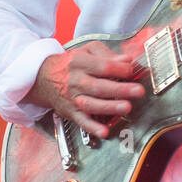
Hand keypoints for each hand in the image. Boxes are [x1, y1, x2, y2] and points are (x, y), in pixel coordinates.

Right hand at [25, 41, 145, 138]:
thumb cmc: (70, 63)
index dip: (120, 69)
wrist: (43, 78)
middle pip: (99, 86)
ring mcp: (73, 98)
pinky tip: (104, 131)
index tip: (132, 71)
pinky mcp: (71, 112)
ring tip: (126, 107)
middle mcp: (76, 80)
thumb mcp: (87, 50)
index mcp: (81, 62)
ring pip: (92, 104)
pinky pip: (82, 121)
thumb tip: (127, 59)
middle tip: (138, 91)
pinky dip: (93, 128)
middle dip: (120, 89)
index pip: (103, 66)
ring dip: (110, 107)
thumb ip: (108, 54)